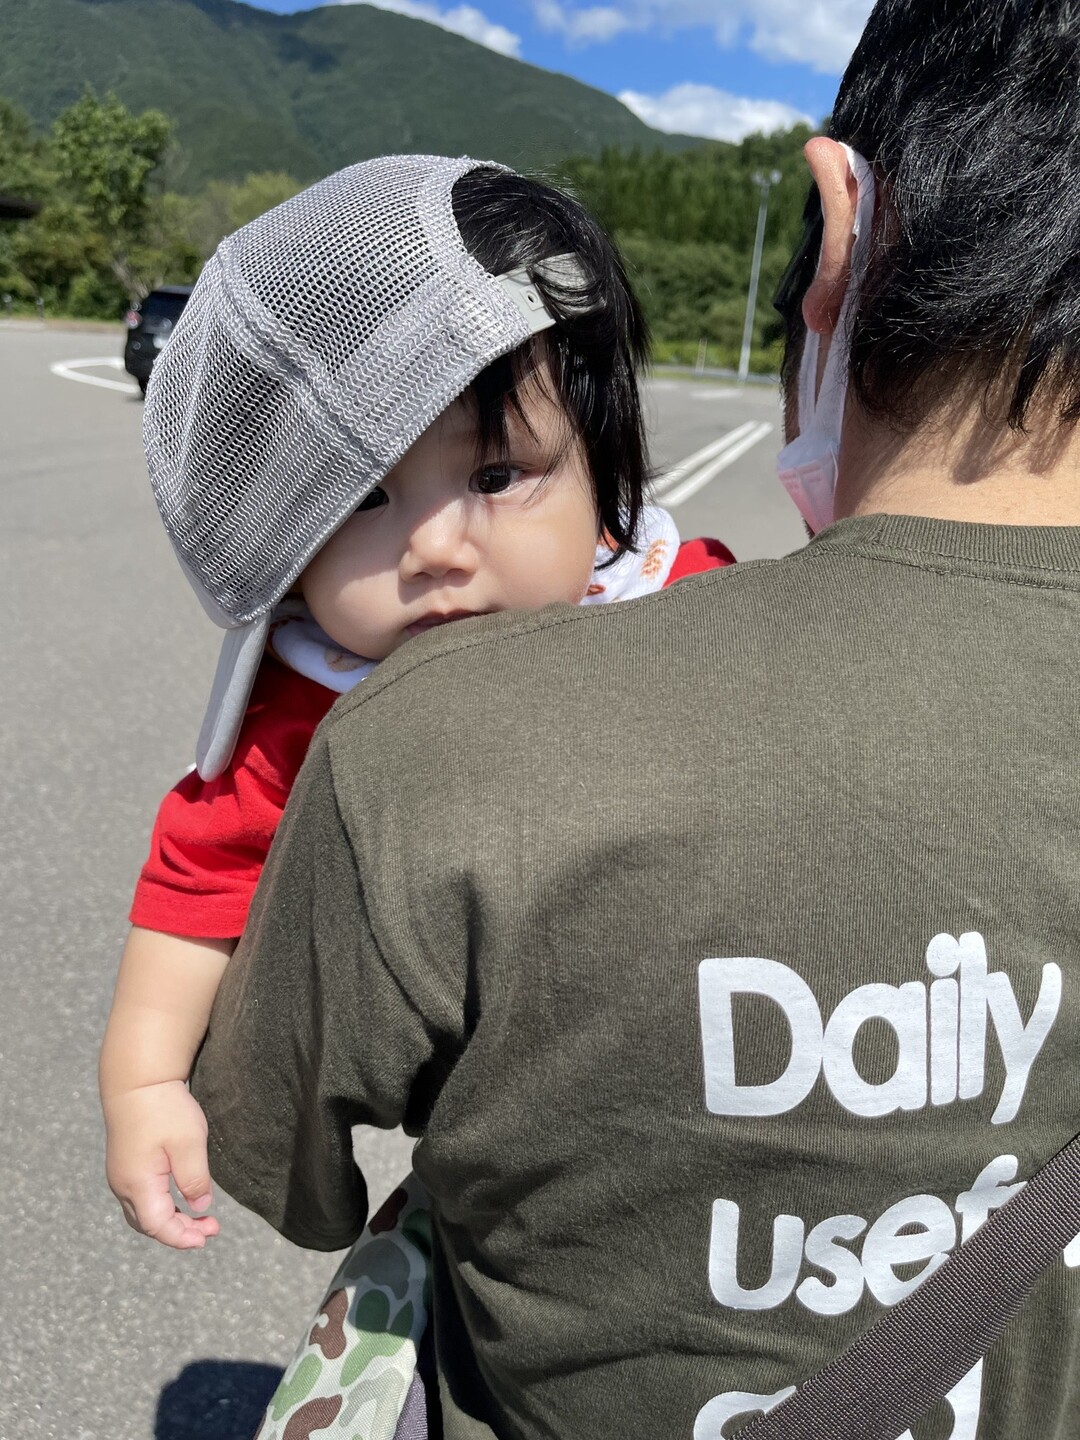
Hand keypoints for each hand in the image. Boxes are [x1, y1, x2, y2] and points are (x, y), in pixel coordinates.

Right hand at [103, 1081, 219, 1248]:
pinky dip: (161, 1207)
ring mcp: (120, 1175)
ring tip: (199, 1219)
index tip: (207, 1237)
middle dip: (179, 1233)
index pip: (158, 1226)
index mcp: (138, 1183)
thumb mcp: (189, 1142)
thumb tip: (200, 1206)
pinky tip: (180, 1199)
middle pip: (148, 1225)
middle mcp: (123, 1185)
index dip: (182, 1237)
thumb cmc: (164, 1108)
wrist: (137, 1080)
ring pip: (142, 1213)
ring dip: (170, 1221)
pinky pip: (140, 1198)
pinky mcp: (124, 1165)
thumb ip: (195, 1178)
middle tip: (210, 1229)